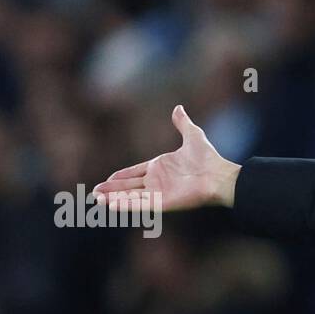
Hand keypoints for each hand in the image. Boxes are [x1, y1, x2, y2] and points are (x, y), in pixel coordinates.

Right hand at [93, 105, 240, 210]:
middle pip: (129, 186)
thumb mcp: (193, 135)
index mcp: (160, 167)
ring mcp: (160, 193)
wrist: (219, 175)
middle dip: (112, 189)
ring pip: (131, 196)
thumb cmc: (209, 158)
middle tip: (95, 192)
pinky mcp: (163, 202)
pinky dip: (125, 204)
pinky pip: (140, 203)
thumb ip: (182, 123)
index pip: (135, 172)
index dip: (122, 176)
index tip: (108, 179)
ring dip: (114, 198)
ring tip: (97, 199)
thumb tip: (178, 108)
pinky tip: (111, 205)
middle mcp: (158, 181)